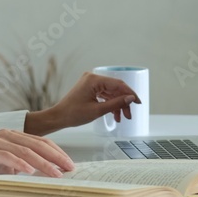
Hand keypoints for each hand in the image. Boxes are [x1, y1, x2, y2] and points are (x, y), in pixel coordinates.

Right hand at [0, 129, 74, 196]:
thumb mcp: (7, 168)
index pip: (41, 142)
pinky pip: (7, 156)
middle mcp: (6, 135)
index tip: (69, 164)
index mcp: (13, 137)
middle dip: (56, 157)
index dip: (57, 152)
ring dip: (42, 163)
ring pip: (25, 150)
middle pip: (37, 144)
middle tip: (68, 168)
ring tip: (55, 173)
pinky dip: (20, 164)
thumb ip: (23, 167)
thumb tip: (47, 174)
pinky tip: (30, 171)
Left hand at [24, 71, 140, 135]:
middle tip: (129, 115)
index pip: (118, 84)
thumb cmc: (74, 114)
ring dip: (117, 104)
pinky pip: (104, 94)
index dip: (130, 93)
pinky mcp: (89, 88)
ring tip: (122, 118)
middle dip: (123, 102)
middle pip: (115, 88)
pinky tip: (114, 115)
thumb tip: (131, 98)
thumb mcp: (98, 110)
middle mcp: (92, 78)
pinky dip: (110, 104)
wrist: (59, 117)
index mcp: (94, 79)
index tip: (139, 102)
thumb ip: (116, 103)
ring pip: (111, 92)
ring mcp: (91, 83)